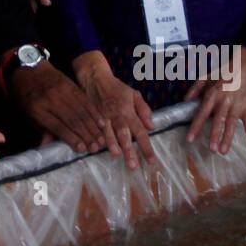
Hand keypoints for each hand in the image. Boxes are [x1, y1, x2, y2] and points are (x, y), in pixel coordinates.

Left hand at [9, 60, 103, 153]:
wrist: (29, 69)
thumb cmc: (27, 96)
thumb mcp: (29, 115)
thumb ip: (42, 130)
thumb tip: (49, 147)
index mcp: (37, 110)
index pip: (57, 126)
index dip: (72, 138)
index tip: (83, 149)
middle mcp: (51, 100)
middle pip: (72, 120)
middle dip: (86, 135)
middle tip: (96, 148)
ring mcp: (61, 91)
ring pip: (81, 111)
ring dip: (93, 126)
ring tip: (101, 139)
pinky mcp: (70, 84)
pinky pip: (85, 100)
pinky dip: (94, 112)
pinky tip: (101, 122)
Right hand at [72, 51, 154, 168]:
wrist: (96, 78)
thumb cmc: (117, 88)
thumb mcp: (135, 95)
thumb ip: (144, 110)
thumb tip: (152, 127)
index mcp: (129, 111)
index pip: (140, 132)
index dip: (146, 147)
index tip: (152, 161)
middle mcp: (117, 115)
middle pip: (125, 135)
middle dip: (129, 151)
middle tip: (134, 166)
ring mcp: (104, 116)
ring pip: (109, 133)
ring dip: (113, 145)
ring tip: (117, 156)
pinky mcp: (93, 116)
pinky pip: (96, 129)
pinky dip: (98, 138)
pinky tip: (99, 148)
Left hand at [184, 47, 245, 153]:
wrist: (245, 65)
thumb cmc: (223, 72)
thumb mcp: (205, 77)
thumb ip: (194, 89)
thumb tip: (185, 102)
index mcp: (213, 94)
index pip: (202, 113)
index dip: (195, 126)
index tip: (190, 139)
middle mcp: (225, 101)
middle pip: (218, 121)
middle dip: (214, 135)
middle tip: (211, 149)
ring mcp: (237, 104)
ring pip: (232, 124)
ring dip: (228, 137)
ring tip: (223, 151)